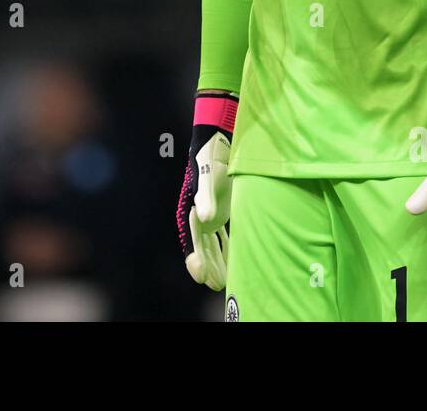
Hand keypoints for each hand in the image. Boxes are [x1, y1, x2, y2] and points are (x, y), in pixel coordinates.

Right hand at [176, 92, 237, 290]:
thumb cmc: (212, 158)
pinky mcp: (221, 210)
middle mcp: (199, 216)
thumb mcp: (210, 176)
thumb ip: (206, 197)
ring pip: (212, 245)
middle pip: (202, 248)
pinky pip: (222, 235)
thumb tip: (205, 218)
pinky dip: (226, 249)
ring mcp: (210, 214)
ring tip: (225, 283)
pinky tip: (234, 262)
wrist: (217, 140)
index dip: (196, 260)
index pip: (192, 242)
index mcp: (192, 211)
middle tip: (218, 286)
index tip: (202, 277)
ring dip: (218, 262)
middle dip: (209, 268)